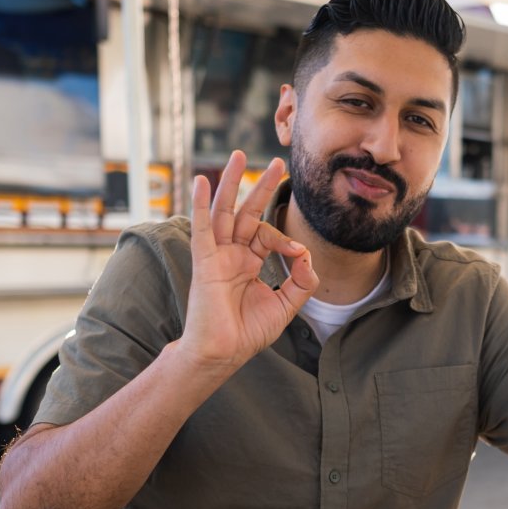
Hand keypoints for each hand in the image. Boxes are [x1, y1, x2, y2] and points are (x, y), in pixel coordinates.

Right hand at [177, 150, 318, 372]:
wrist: (223, 353)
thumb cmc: (248, 332)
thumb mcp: (286, 304)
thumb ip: (302, 280)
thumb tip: (306, 252)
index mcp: (249, 261)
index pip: (269, 235)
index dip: (287, 238)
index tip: (298, 254)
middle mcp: (232, 253)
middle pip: (247, 211)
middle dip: (262, 186)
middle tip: (278, 161)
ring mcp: (217, 255)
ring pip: (224, 211)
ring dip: (231, 182)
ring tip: (238, 155)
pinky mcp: (204, 262)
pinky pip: (202, 228)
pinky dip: (201, 205)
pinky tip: (203, 182)